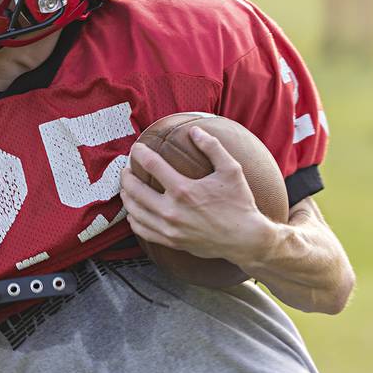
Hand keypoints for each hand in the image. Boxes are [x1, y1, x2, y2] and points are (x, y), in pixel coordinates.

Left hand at [119, 126, 274, 264]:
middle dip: (126, 176)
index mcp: (184, 190)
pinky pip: (142, 230)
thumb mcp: (231, 170)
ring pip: (134, 211)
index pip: (152, 165)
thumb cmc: (239, 203)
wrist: (246, 239)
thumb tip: (194, 130)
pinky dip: (133, 219)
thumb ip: (212, 147)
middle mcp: (172, 210)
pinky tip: (133, 211)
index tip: (136, 148)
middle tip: (126, 168)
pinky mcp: (171, 242)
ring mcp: (170, 228)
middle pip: (135, 189)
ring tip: (126, 187)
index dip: (140, 153)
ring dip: (126, 196)